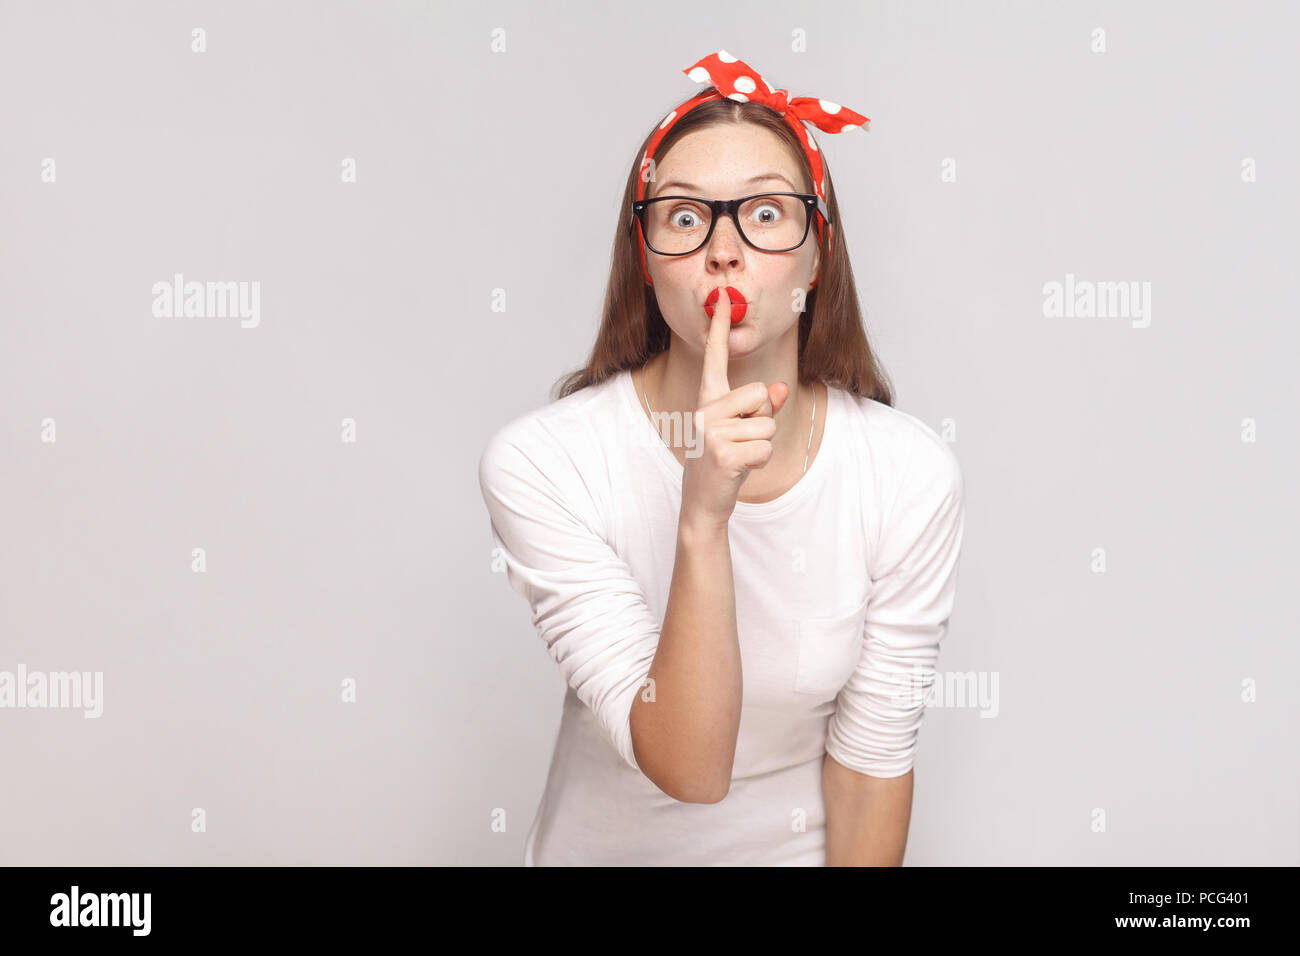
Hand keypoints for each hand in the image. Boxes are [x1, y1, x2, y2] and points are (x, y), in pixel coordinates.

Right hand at [680, 287, 789, 530]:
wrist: (702, 502)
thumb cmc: (722, 461)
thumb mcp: (740, 431)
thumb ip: (762, 408)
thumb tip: (780, 389)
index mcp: (708, 399)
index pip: (714, 357)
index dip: (719, 328)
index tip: (723, 297)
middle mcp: (704, 410)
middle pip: (759, 395)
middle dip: (763, 420)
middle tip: (741, 441)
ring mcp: (710, 431)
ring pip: (767, 424)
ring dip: (762, 445)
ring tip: (740, 456)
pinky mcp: (722, 454)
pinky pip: (765, 447)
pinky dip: (760, 462)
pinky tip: (740, 470)